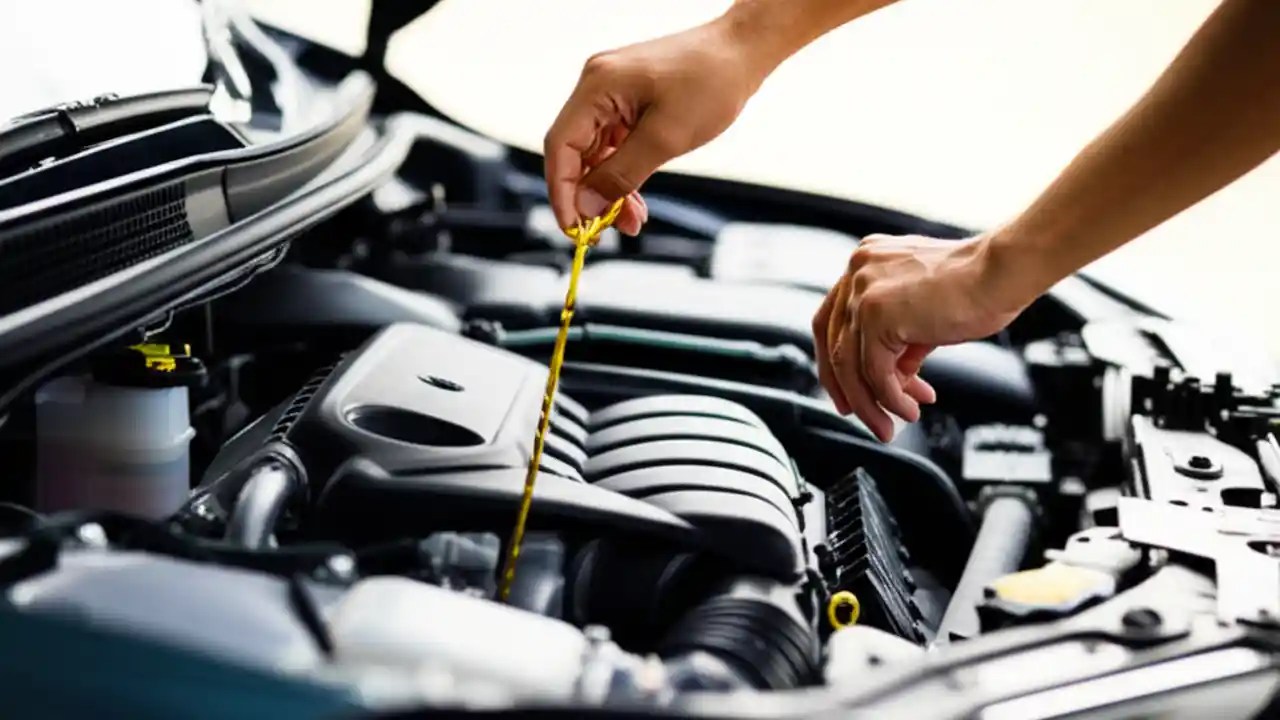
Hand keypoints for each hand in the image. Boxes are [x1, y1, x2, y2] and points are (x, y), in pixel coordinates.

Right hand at [544, 18, 768, 234]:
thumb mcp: (665, 138)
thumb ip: (622, 175)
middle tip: (604, 232)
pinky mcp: (628, 103)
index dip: (562, 191)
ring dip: (608, 190)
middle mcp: (597, 87)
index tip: (574, 228)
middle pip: (574, 152)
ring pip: (595, 154)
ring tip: (631, 222)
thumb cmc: (711, 82)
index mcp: (598, 86)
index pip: (561, 146)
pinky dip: (622, 174)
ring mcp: (612, 95)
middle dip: (589, 196)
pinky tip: (635, 200)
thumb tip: (587, 207)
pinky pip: (613, 146)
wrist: (742, 53)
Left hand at [812, 233, 1028, 441]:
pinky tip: (909, 410)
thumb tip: (894, 376)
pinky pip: (874, 371)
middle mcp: (856, 271)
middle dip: (847, 388)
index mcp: (865, 262)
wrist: (1004, 271)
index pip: (832, 319)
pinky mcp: (877, 315)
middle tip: (865, 415)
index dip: (836, 361)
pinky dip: (889, 398)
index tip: (850, 390)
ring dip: (870, 403)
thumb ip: (901, 340)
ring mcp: (863, 292)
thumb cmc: (978, 284)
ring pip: (849, 364)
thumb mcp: (924, 312)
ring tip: (892, 425)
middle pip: (832, 342)